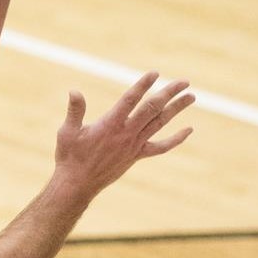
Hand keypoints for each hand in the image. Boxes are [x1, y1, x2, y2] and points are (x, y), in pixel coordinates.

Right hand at [54, 71, 195, 195]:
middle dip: (169, 94)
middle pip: (152, 109)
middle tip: (184, 82)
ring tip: (191, 97)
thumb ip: (74, 110)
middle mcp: (126, 133)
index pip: (130, 100)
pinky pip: (161, 147)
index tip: (154, 73)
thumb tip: (74, 91)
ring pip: (160, 124)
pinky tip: (188, 130)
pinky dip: (176, 139)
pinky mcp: (136, 155)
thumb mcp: (67, 131)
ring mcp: (134, 145)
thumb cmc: (70, 156)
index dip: (142, 86)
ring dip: (176, 109)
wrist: (78, 183)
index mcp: (110, 124)